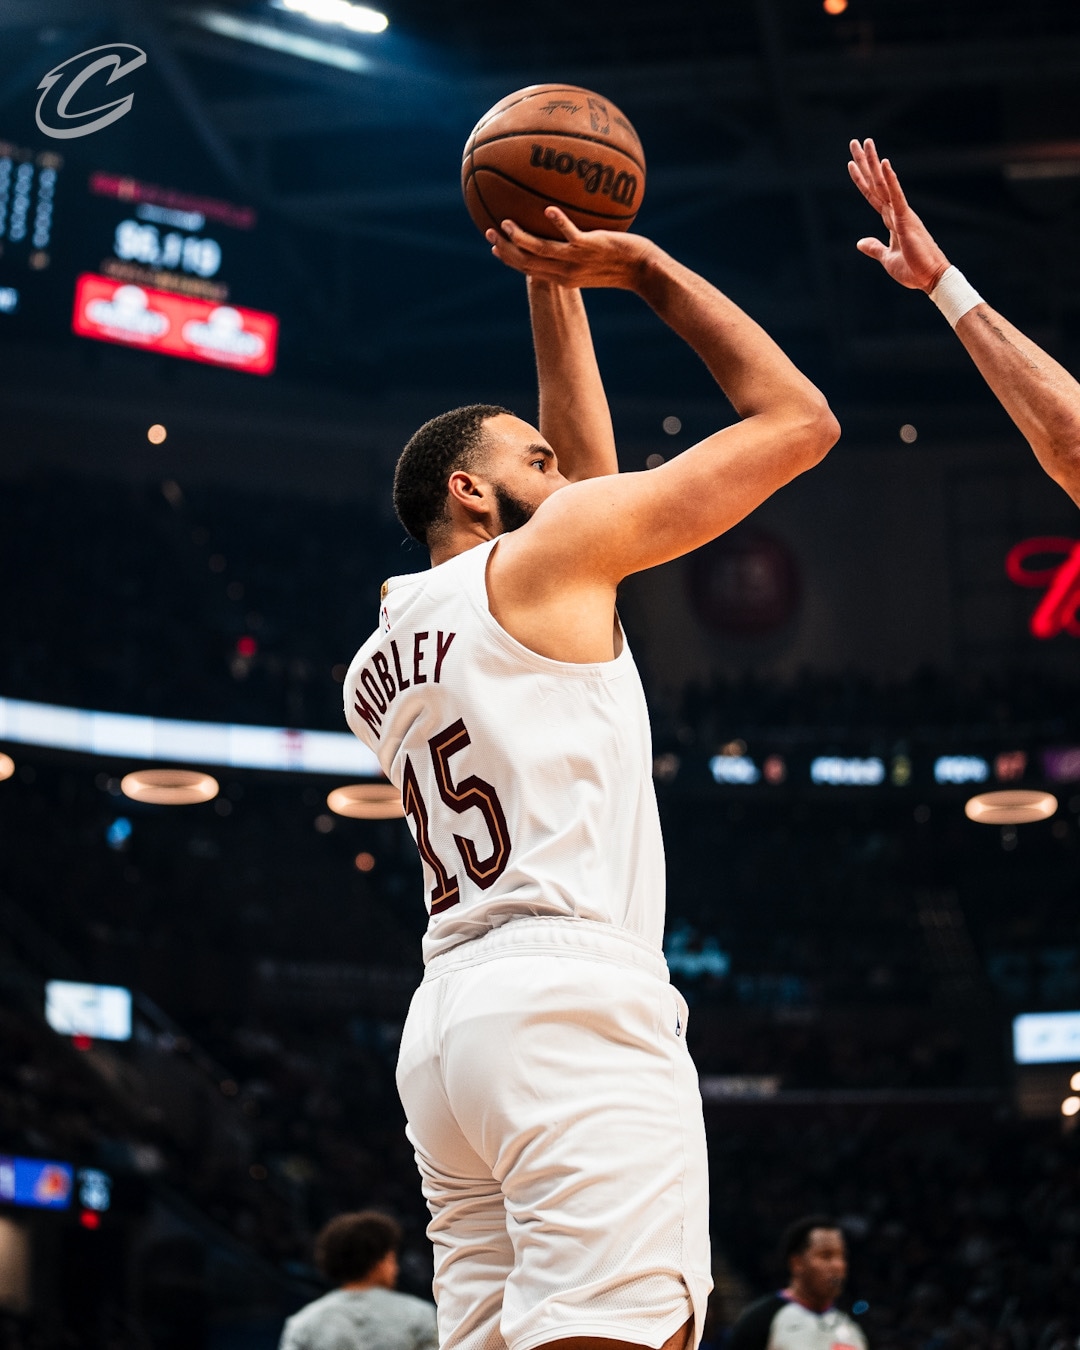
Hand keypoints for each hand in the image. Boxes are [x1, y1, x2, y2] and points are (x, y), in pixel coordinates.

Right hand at [486, 206, 653, 289]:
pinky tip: (548, 210)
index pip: (528, 270)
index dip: (509, 259)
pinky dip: (558, 223)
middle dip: (505, 249)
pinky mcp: (591, 246)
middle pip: (527, 262)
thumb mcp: (593, 262)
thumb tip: (568, 231)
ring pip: (541, 251)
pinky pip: (571, 234)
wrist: (642, 271)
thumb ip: (576, 250)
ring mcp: (577, 259)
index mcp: (562, 277)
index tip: (494, 246)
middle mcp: (566, 271)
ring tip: (507, 222)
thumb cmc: (621, 264)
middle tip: (489, 231)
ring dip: (522, 237)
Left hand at [848, 138, 950, 292]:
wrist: (930, 278)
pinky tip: (885, 164)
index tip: (852, 163)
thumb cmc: (913, 269)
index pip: (872, 195)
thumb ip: (874, 247)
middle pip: (876, 182)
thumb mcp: (887, 258)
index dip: (862, 179)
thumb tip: (859, 243)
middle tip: (855, 142)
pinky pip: (896, 196)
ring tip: (865, 143)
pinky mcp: (906, 220)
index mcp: (891, 220)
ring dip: (874, 163)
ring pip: (883, 184)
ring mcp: (901, 213)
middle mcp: (896, 211)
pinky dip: (890, 180)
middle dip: (866, 162)